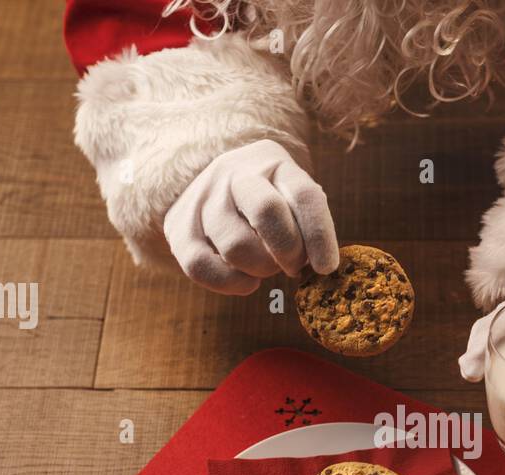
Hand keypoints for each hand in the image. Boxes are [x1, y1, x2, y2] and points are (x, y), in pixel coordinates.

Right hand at [163, 139, 338, 294]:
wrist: (214, 186)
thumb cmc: (269, 199)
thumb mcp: (292, 197)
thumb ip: (307, 223)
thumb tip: (318, 267)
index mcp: (272, 161)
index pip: (303, 195)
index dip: (319, 234)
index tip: (327, 267)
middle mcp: (235, 172)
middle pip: (267, 211)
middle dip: (288, 251)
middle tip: (294, 267)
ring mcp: (203, 196)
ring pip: (236, 246)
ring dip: (260, 270)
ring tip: (267, 267)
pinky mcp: (178, 225)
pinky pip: (201, 266)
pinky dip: (230, 283)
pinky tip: (247, 281)